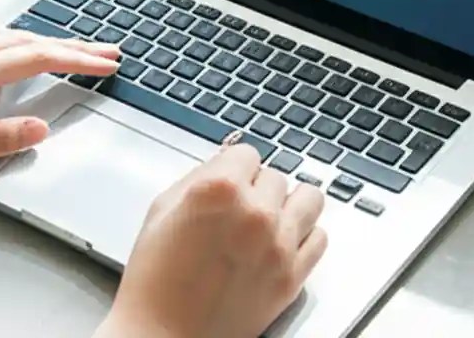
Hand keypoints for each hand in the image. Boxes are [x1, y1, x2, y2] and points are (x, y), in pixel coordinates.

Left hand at [0, 23, 120, 172]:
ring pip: (12, 33)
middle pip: (32, 40)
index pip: (39, 59)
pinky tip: (17, 43)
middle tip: (107, 52)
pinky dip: (18, 37)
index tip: (106, 64)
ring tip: (73, 49)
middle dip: (74, 46)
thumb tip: (39, 130)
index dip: (78, 61)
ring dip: (48, 39)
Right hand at [95, 144, 328, 337]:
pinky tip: (282, 243)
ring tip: (271, 219)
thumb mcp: (162, 209)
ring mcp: (278, 246)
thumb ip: (198, 176)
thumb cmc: (154, 280)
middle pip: (276, 176)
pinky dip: (304, 237)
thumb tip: (226, 159)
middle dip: (258, 190)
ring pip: (310, 199)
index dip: (235, 168)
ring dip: (290, 205)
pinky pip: (319, 238)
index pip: (248, 153)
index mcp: (219, 190)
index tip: (230, 181)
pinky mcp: (292, 277)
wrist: (163, 336)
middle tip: (239, 211)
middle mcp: (254, 213)